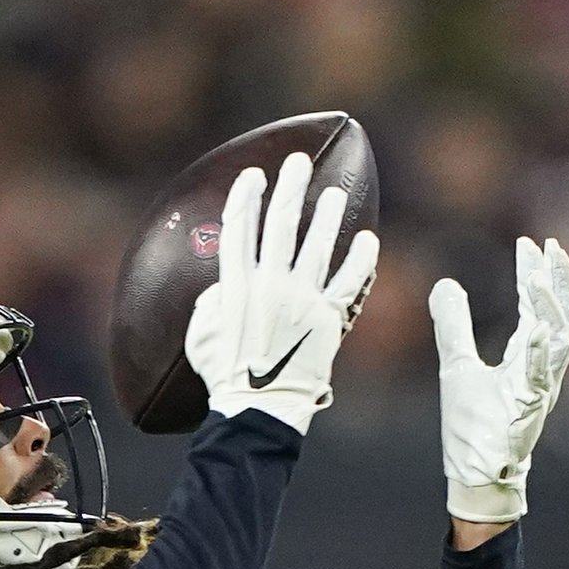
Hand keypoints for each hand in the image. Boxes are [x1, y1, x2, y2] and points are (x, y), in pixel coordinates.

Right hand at [187, 152, 380, 436]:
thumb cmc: (225, 376)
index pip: (239, 231)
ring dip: (326, 215)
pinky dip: (360, 260)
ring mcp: (302, 300)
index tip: (253, 176)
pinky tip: (367, 240)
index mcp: (235, 288)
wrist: (258, 406)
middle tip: (297, 163)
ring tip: (334, 194)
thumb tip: (223, 287)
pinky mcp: (328, 318)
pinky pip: (349, 282)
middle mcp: (270, 285)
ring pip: (318, 246)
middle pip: (281, 225)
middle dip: (289, 188)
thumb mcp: (200, 336)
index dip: (245, 199)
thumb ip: (211, 303)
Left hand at [430, 237, 568, 523]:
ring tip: (539, 274)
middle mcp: (542, 368)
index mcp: (527, 357)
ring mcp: (540, 387)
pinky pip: (541, 375)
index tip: (529, 244)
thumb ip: (454, 326)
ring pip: (560, 338)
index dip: (535, 274)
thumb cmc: (474, 427)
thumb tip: (445, 284)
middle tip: (549, 247)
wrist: (476, 474)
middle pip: (561, 313)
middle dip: (556, 280)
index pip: (537, 306)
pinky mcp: (530, 409)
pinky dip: (541, 351)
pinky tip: (537, 327)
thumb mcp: (457, 366)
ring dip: (551, 306)